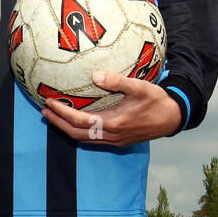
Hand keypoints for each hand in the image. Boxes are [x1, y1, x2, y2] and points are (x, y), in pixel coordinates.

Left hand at [41, 70, 182, 145]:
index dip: (62, 113)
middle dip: (58, 123)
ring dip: (67, 128)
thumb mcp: (140, 87)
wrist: (173, 118)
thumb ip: (118, 81)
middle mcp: (112, 135)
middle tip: (44, 111)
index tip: (50, 103)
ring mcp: (115, 140)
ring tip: (54, 116)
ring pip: (84, 138)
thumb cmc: (157, 101)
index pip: (80, 121)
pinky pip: (92, 138)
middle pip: (76, 134)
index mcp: (114, 123)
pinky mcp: (118, 141)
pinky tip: (75, 121)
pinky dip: (79, 131)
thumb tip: (96, 75)